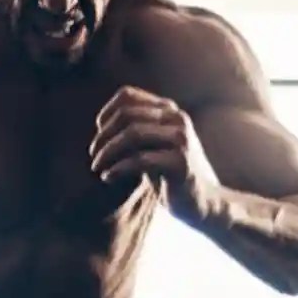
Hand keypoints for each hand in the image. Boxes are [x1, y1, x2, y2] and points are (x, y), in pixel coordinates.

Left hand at [88, 86, 219, 222]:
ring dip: (108, 152)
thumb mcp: (153, 146)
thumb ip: (136, 130)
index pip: (128, 95)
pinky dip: (118, 169)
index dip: (106, 112)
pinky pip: (140, 160)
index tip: (98, 135)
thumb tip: (101, 123)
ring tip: (97, 167)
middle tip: (94, 156)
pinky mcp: (180, 162)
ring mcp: (181, 139)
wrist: (202, 201)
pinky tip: (108, 178)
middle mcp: (176, 118)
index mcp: (168, 110)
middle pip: (127, 115)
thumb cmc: (171, 174)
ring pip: (133, 134)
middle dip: (104, 135)